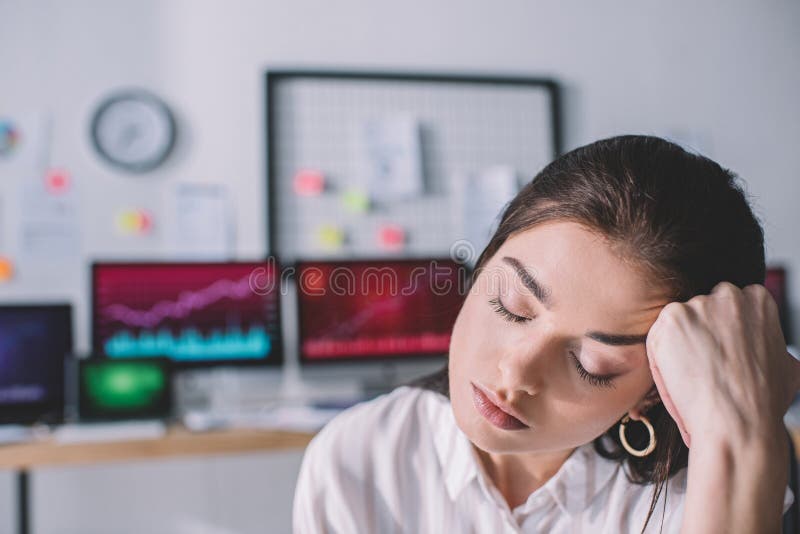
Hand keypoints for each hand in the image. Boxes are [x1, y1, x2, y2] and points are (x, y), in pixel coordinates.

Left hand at [645, 281, 799, 447]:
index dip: (723, 333)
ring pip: (679, 323)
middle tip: (705, 365)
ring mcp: (698, 305)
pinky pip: (658, 336)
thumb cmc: (763, 402)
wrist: (738, 422)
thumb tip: (775, 351)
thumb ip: (773, 345)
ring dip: (679, 345)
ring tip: (695, 376)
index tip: (722, 352)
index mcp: (758, 299)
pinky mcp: (672, 318)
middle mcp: (729, 295)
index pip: (730, 305)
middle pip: (703, 309)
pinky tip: (679, 376)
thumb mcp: (787, 365)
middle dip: (701, 333)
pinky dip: (661, 356)